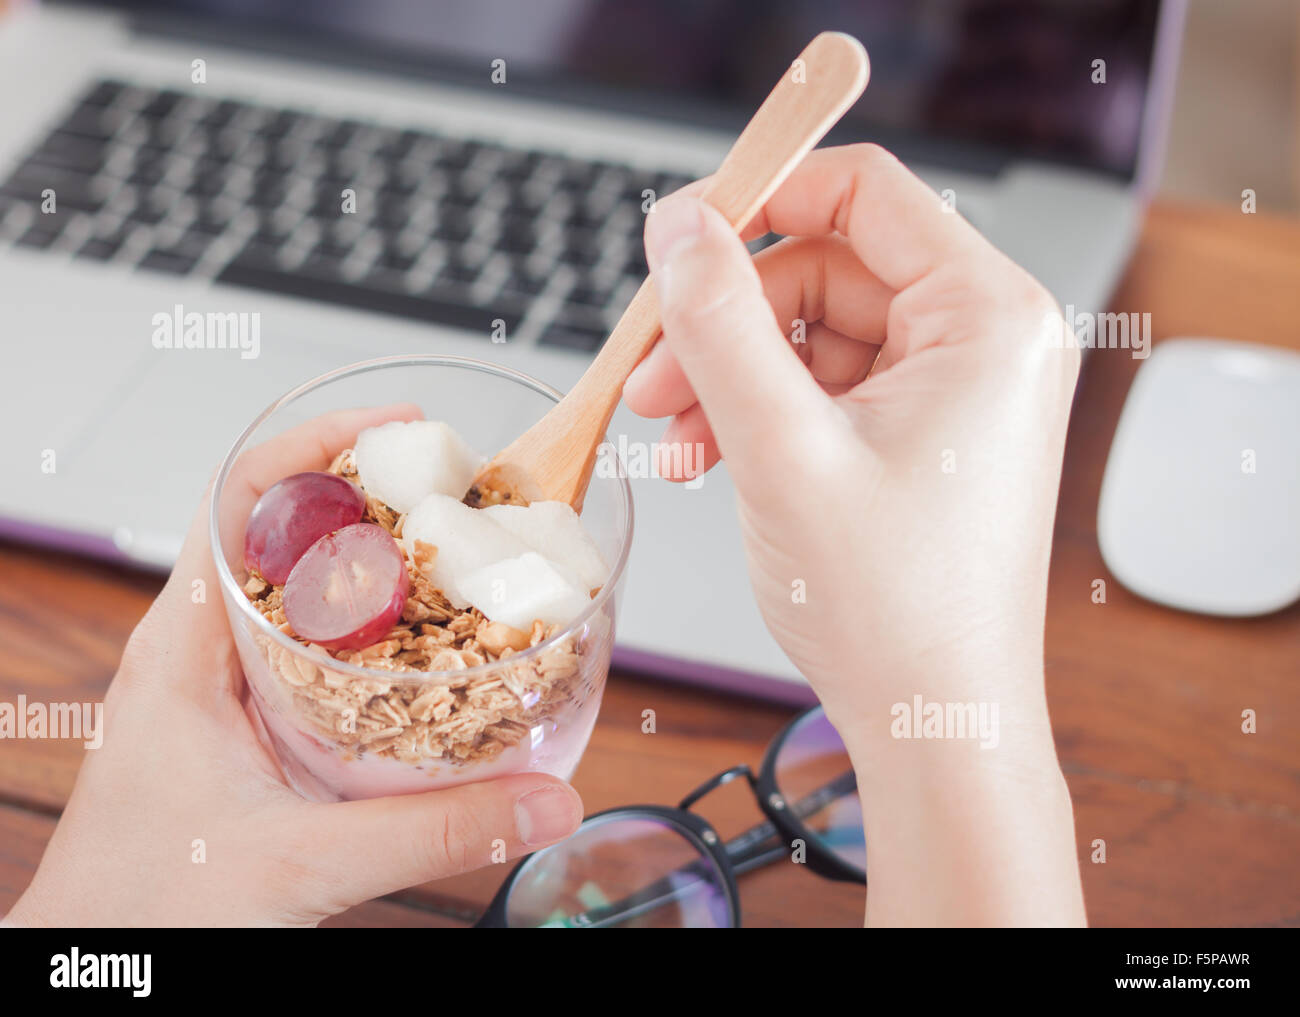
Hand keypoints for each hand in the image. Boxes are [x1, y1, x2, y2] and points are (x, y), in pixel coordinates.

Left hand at [7, 407, 582, 927]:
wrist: (94, 970)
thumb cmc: (144, 913)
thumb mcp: (301, 863)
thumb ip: (434, 832)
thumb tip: (545, 801)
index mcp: (186, 648)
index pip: (237, 496)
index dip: (317, 445)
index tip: (396, 428)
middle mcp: (196, 650)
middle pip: (277, 528)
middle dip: (365, 497)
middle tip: (447, 493)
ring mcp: (214, 685)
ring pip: (293, 588)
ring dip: (367, 562)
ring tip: (445, 555)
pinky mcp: (236, 723)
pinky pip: (302, 646)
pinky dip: (362, 629)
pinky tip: (412, 654)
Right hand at [626, 145, 1083, 924]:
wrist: (933, 724)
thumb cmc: (895, 609)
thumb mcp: (783, 448)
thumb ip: (721, 322)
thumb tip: (679, 227)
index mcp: (987, 320)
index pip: (865, 194)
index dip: (762, 200)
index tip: (680, 240)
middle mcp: (983, 343)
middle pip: (825, 267)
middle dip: (727, 319)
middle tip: (656, 374)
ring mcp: (953, 392)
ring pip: (813, 332)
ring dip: (732, 374)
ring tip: (680, 436)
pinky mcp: (921, 435)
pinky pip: (824, 388)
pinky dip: (761, 412)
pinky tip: (713, 456)